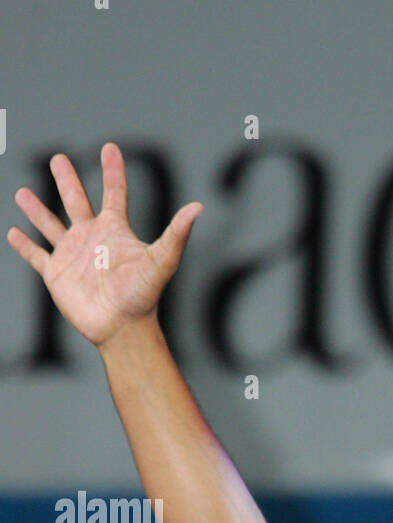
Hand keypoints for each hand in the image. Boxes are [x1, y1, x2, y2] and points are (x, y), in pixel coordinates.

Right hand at [6, 141, 202, 347]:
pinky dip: (24, 245)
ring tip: (22, 192)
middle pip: (76, 200)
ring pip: (50, 224)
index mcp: (114, 231)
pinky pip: (36, 256)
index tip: (110, 148)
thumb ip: (176, 233)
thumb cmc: (143, 297)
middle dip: (66, 179)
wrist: (122, 329)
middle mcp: (92, 238)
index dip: (113, 170)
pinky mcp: (56, 275)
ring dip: (36, 209)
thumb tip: (198, 207)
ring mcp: (72, 255)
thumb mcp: (161, 261)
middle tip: (58, 158)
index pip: (114, 192)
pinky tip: (14, 233)